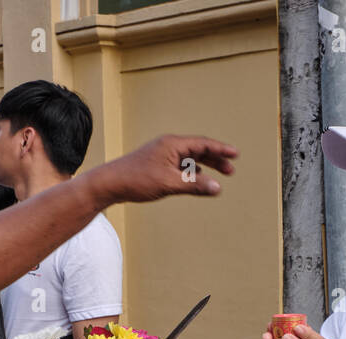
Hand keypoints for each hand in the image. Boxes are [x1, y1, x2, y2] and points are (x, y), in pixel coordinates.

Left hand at [88, 135, 236, 204]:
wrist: (109, 183)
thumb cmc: (137, 180)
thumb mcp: (169, 184)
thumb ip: (194, 186)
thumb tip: (217, 188)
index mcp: (172, 144)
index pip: (202, 144)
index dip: (221, 149)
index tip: (236, 154)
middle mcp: (168, 146)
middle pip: (198, 150)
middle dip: (216, 159)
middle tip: (230, 170)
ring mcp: (162, 155)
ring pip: (189, 158)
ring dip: (205, 167)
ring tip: (218, 176)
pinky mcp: (156, 165)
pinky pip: (180, 165)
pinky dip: (192, 172)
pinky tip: (196, 179)